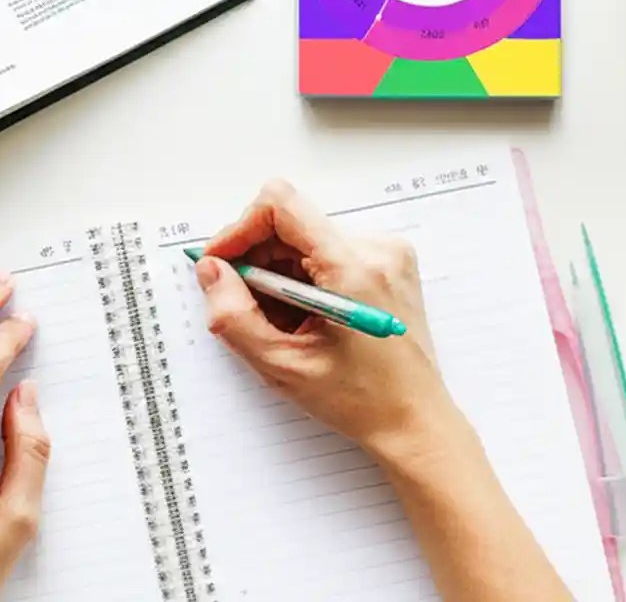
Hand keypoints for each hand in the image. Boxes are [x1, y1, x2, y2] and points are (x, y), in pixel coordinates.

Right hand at [196, 180, 466, 459]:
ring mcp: (387, 252)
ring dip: (279, 274)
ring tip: (285, 323)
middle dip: (258, 261)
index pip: (281, 205)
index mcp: (353, 267)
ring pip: (305, 238)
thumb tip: (210, 270)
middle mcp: (375, 247)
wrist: (414, 421)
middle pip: (291, 223)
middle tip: (250, 308)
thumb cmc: (360, 400)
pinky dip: (303, 278)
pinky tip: (307, 318)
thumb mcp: (282, 366)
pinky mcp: (388, 262)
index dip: (240, 229)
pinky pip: (327, 251)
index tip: (221, 262)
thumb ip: (234, 316)